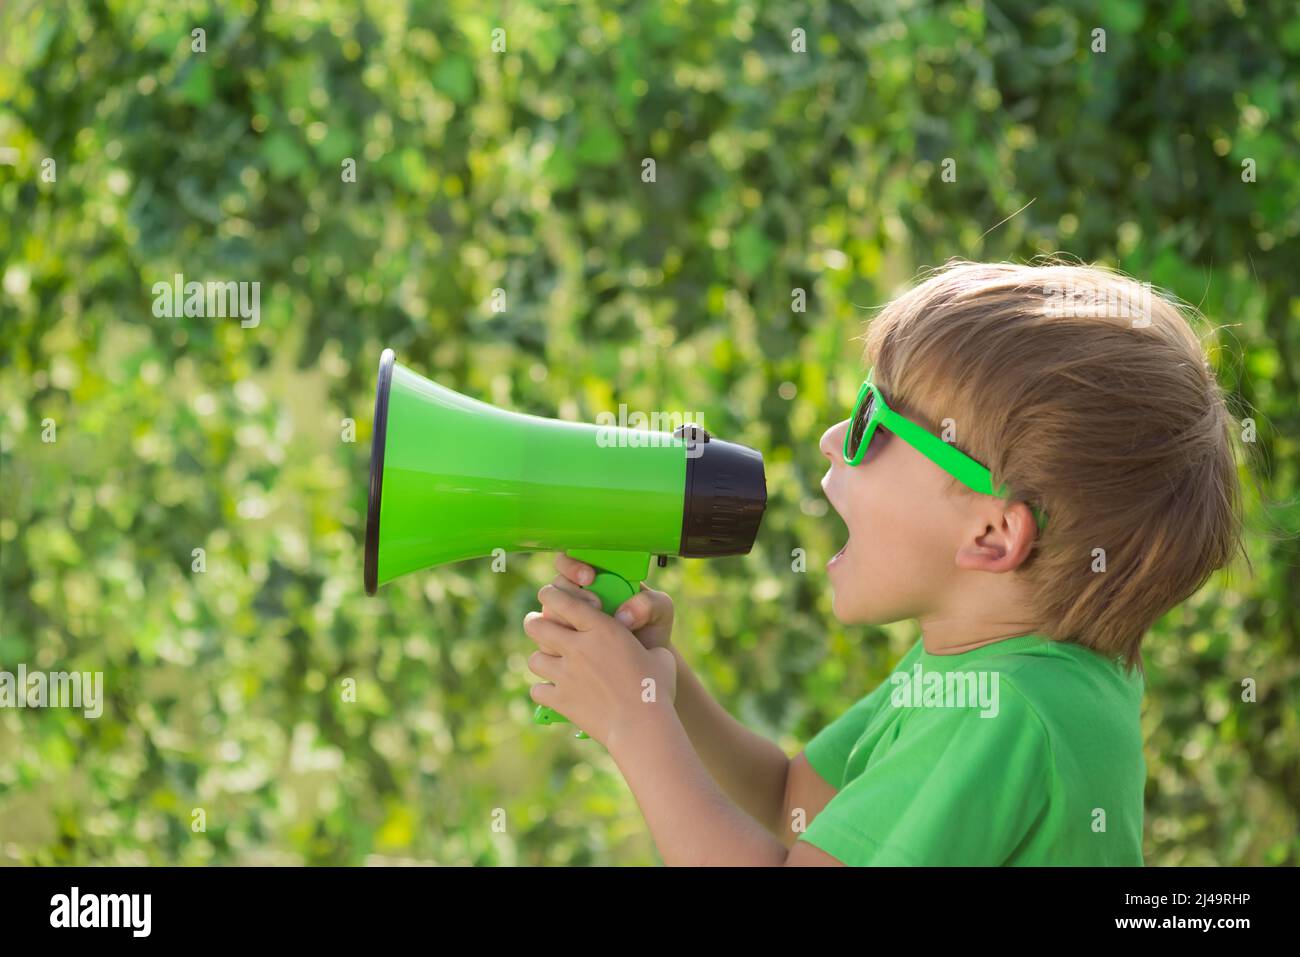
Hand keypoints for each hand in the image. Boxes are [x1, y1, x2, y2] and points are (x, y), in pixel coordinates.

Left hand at [524, 582, 676, 748]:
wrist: (644, 726)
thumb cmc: (657, 689)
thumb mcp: (659, 656)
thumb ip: (642, 646)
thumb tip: (645, 648)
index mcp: (602, 629)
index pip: (563, 600)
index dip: (551, 594)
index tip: (549, 595)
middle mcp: (578, 647)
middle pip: (537, 626)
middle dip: (534, 623)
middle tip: (537, 625)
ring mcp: (566, 674)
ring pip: (534, 658)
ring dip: (541, 659)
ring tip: (548, 662)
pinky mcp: (560, 700)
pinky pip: (537, 690)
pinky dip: (544, 691)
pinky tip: (554, 692)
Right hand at [549, 554, 675, 651]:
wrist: (647, 665)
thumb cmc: (652, 629)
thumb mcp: (660, 610)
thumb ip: (649, 603)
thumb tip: (624, 614)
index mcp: (597, 578)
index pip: (571, 560)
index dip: (573, 565)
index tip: (589, 577)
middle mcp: (576, 597)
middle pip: (554, 586)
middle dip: (569, 593)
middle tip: (595, 604)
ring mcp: (566, 623)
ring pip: (547, 614)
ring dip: (562, 619)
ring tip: (589, 631)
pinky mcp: (560, 647)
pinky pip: (547, 643)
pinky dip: (557, 644)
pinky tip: (580, 652)